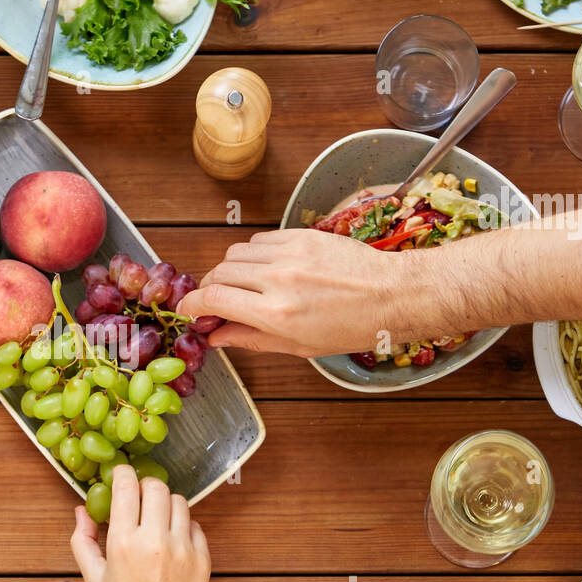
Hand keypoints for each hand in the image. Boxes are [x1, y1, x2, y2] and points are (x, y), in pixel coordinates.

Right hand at [70, 465, 209, 581]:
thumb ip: (83, 541)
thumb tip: (81, 511)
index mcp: (123, 544)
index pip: (127, 486)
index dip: (122, 474)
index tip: (119, 475)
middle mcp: (156, 541)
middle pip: (156, 487)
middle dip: (144, 486)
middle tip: (136, 499)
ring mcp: (184, 550)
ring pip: (179, 502)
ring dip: (164, 505)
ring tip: (154, 522)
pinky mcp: (203, 560)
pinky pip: (195, 527)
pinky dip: (183, 527)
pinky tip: (170, 542)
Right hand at [178, 227, 411, 358]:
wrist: (392, 294)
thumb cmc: (352, 327)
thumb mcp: (299, 346)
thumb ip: (251, 339)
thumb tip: (217, 337)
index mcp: (276, 313)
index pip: (214, 299)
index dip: (193, 304)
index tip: (188, 310)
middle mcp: (278, 279)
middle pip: (219, 274)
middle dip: (209, 289)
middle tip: (215, 303)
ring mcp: (290, 253)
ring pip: (235, 254)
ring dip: (229, 271)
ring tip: (242, 286)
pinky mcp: (301, 235)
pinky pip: (259, 241)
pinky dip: (252, 255)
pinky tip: (264, 269)